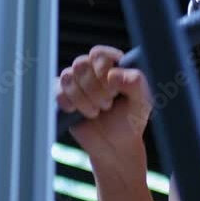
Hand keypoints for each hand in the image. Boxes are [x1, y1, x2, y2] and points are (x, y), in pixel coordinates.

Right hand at [56, 45, 151, 167]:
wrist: (115, 146)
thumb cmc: (131, 120)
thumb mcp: (142, 102)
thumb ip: (135, 83)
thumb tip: (112, 75)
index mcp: (112, 64)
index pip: (98, 54)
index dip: (102, 71)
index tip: (114, 90)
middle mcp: (92, 69)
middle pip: (80, 64)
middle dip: (94, 89)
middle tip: (107, 104)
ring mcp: (76, 82)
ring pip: (67, 77)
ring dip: (83, 99)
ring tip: (96, 112)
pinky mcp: (63, 96)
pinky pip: (57, 91)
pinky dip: (69, 104)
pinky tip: (80, 113)